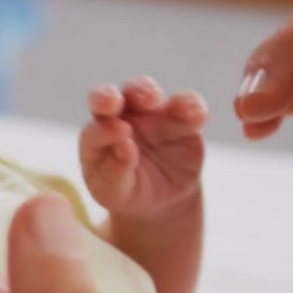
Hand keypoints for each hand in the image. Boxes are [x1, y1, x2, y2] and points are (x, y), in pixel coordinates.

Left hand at [80, 77, 208, 221]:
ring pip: (146, 92)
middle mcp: (120, 117)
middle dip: (111, 95)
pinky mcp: (182, 119)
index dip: (104, 129)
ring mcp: (151, 114)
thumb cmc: (128, 192)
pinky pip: (188, 105)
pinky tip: (197, 115)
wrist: (163, 200)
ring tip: (153, 101)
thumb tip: (125, 148)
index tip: (118, 134)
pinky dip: (192, 106)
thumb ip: (115, 171)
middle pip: (112, 96)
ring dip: (148, 92)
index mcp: (98, 135)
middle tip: (115, 101)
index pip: (95, 127)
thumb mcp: (115, 192)